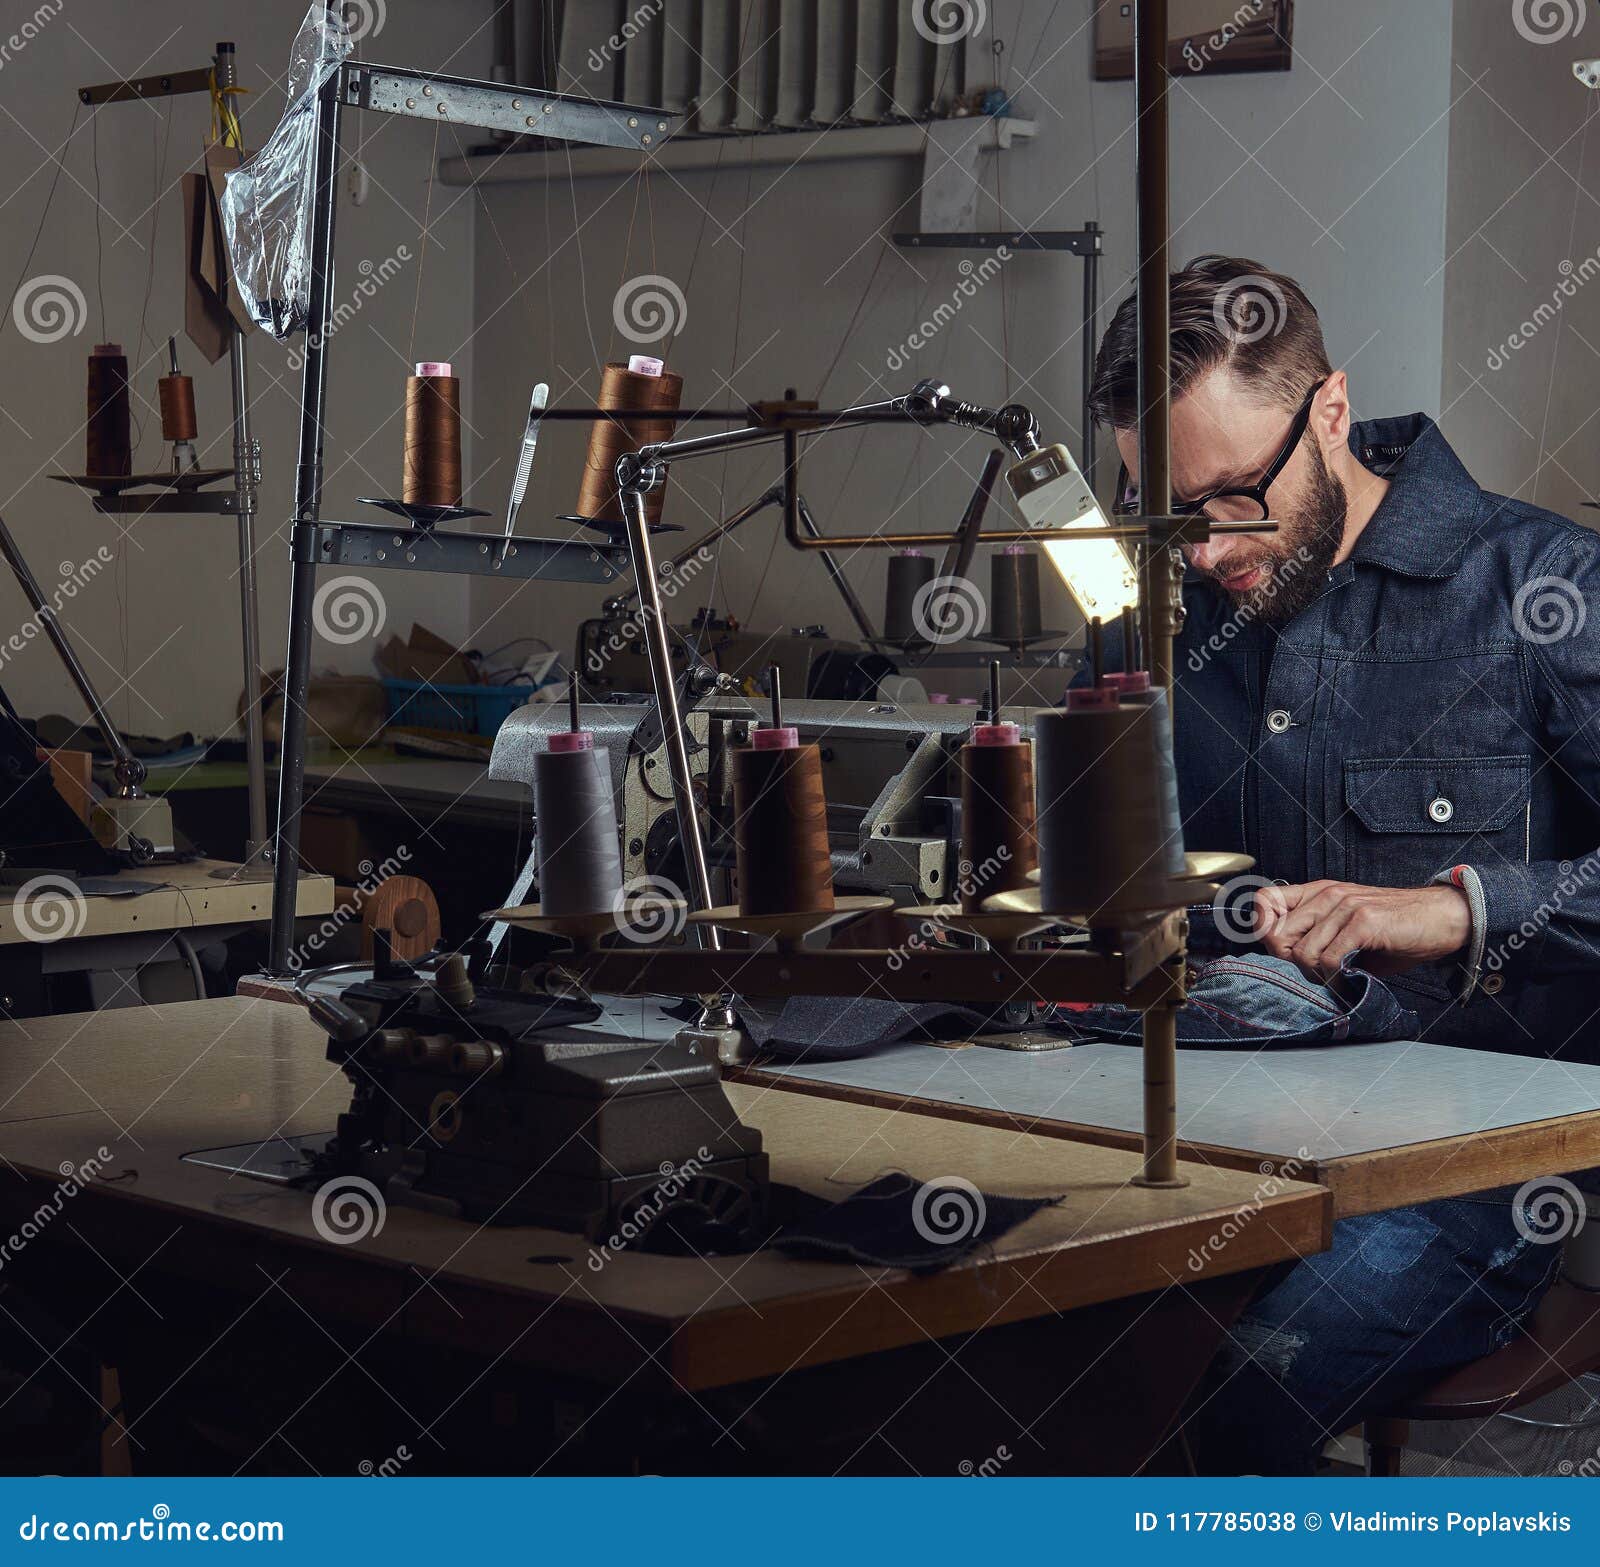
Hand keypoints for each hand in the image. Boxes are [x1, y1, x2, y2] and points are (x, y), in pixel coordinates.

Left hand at [1253, 880, 1470, 979]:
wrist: (1443, 919)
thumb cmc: (1396, 929)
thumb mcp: (1348, 929)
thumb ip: (1317, 938)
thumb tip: (1284, 964)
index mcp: (1319, 892)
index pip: (1265, 901)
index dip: (1264, 929)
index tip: (1282, 951)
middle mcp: (1328, 894)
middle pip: (1276, 935)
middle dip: (1290, 964)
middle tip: (1313, 974)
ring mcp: (1345, 906)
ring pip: (1301, 952)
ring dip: (1315, 975)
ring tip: (1334, 977)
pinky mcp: (1364, 922)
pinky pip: (1329, 959)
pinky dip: (1335, 978)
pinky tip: (1348, 978)